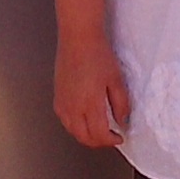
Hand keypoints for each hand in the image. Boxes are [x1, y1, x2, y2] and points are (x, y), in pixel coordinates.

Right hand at [53, 34, 129, 148]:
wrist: (78, 37)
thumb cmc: (97, 54)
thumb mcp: (116, 79)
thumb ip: (121, 104)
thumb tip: (122, 121)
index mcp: (90, 103)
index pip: (99, 135)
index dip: (111, 140)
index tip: (119, 137)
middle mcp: (73, 106)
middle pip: (84, 137)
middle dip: (99, 142)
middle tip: (110, 137)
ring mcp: (63, 101)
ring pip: (72, 131)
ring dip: (86, 135)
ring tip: (98, 130)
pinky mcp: (57, 95)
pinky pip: (64, 119)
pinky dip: (74, 126)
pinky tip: (82, 119)